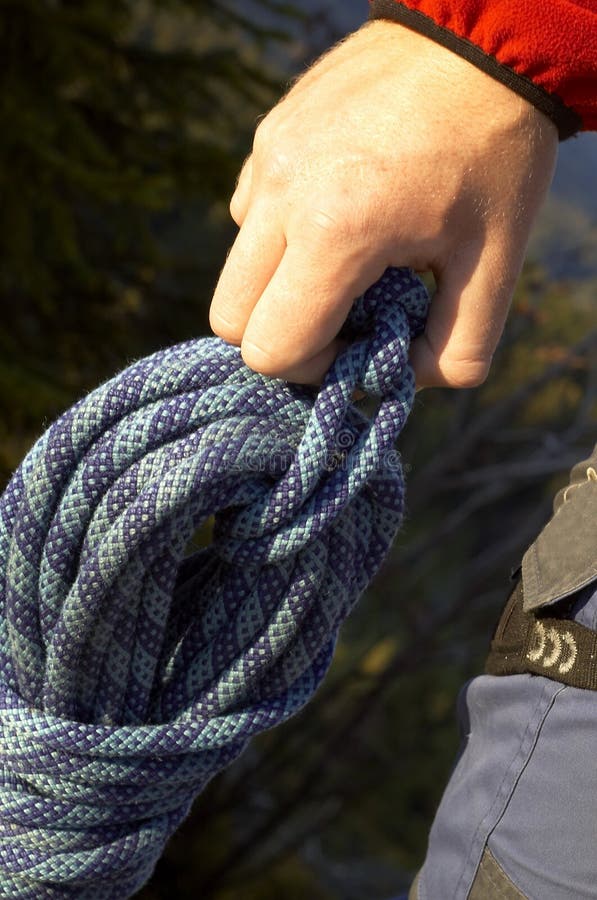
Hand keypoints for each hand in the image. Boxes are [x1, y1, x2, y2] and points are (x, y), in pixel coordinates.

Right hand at [209, 21, 557, 388]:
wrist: (480, 40)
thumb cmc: (493, 153)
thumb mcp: (496, 264)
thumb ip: (458, 349)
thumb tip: (406, 376)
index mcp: (336, 231)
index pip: (270, 348)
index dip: (312, 367)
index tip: (358, 344)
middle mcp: (282, 193)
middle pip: (229, 319)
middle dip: (280, 335)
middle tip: (341, 316)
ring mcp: (267, 158)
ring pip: (236, 265)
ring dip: (281, 283)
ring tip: (346, 256)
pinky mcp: (268, 134)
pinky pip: (248, 212)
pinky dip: (282, 233)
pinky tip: (338, 209)